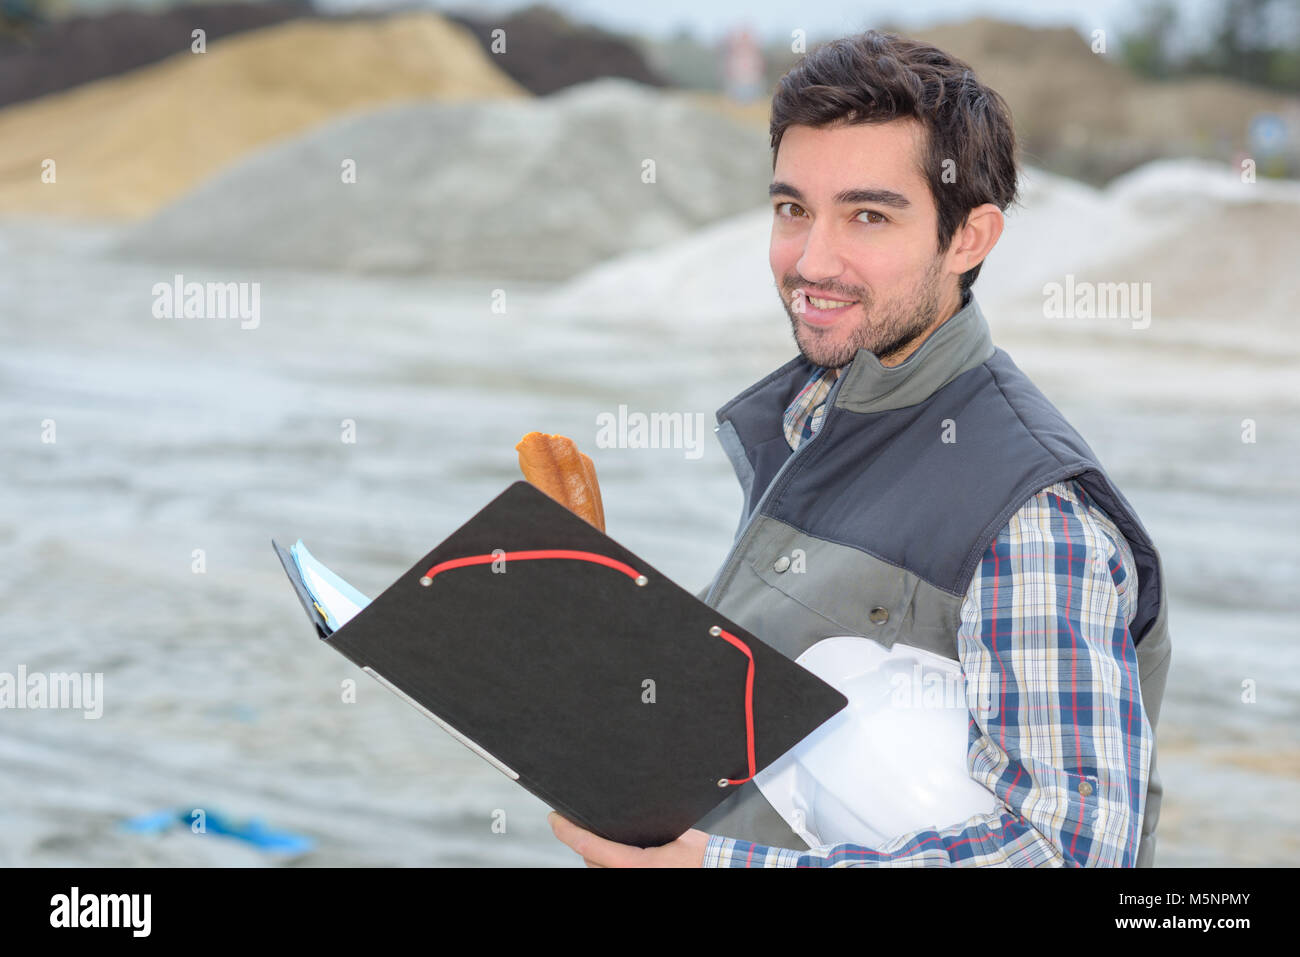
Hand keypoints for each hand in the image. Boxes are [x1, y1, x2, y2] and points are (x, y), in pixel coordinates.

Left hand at [548, 812, 708, 867]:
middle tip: (573, 820)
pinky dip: (606, 863)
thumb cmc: (699, 855)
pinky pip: (610, 872)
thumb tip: (621, 811)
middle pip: (589, 859)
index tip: (554, 818)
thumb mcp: (671, 833)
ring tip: (594, 833)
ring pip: (597, 869)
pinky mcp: (635, 877)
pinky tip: (609, 850)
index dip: (567, 830)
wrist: (715, 869)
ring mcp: (630, 880)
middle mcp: (628, 877)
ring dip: (594, 854)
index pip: (589, 845)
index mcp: (634, 865)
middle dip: (582, 840)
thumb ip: (643, 824)